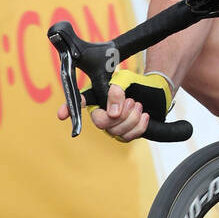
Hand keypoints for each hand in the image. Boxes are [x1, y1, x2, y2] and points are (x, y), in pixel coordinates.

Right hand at [56, 70, 171, 142]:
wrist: (156, 92)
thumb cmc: (137, 84)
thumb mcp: (126, 80)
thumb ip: (116, 91)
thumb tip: (113, 113)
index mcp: (97, 97)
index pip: (79, 102)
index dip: (69, 108)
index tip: (62, 115)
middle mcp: (101, 112)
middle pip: (100, 122)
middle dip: (120, 114)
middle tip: (131, 101)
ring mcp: (112, 125)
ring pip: (116, 131)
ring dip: (132, 117)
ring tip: (138, 105)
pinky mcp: (125, 134)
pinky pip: (128, 137)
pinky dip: (139, 126)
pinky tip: (144, 115)